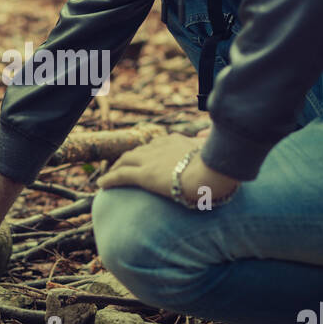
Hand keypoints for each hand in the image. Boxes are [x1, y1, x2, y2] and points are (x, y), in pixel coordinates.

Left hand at [96, 132, 238, 205]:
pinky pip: (121, 176)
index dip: (150, 151)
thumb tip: (211, 137)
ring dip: (116, 168)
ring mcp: (152, 160)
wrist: (213, 172)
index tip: (146, 157)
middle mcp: (162, 147)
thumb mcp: (219, 154)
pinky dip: (109, 180)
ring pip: (126, 160)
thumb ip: (212, 145)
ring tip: (110, 176)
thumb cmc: (221, 167)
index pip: (160, 145)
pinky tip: (101, 186)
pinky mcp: (145, 175)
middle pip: (140, 150)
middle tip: (121, 166)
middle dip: (129, 157)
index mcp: (179, 142)